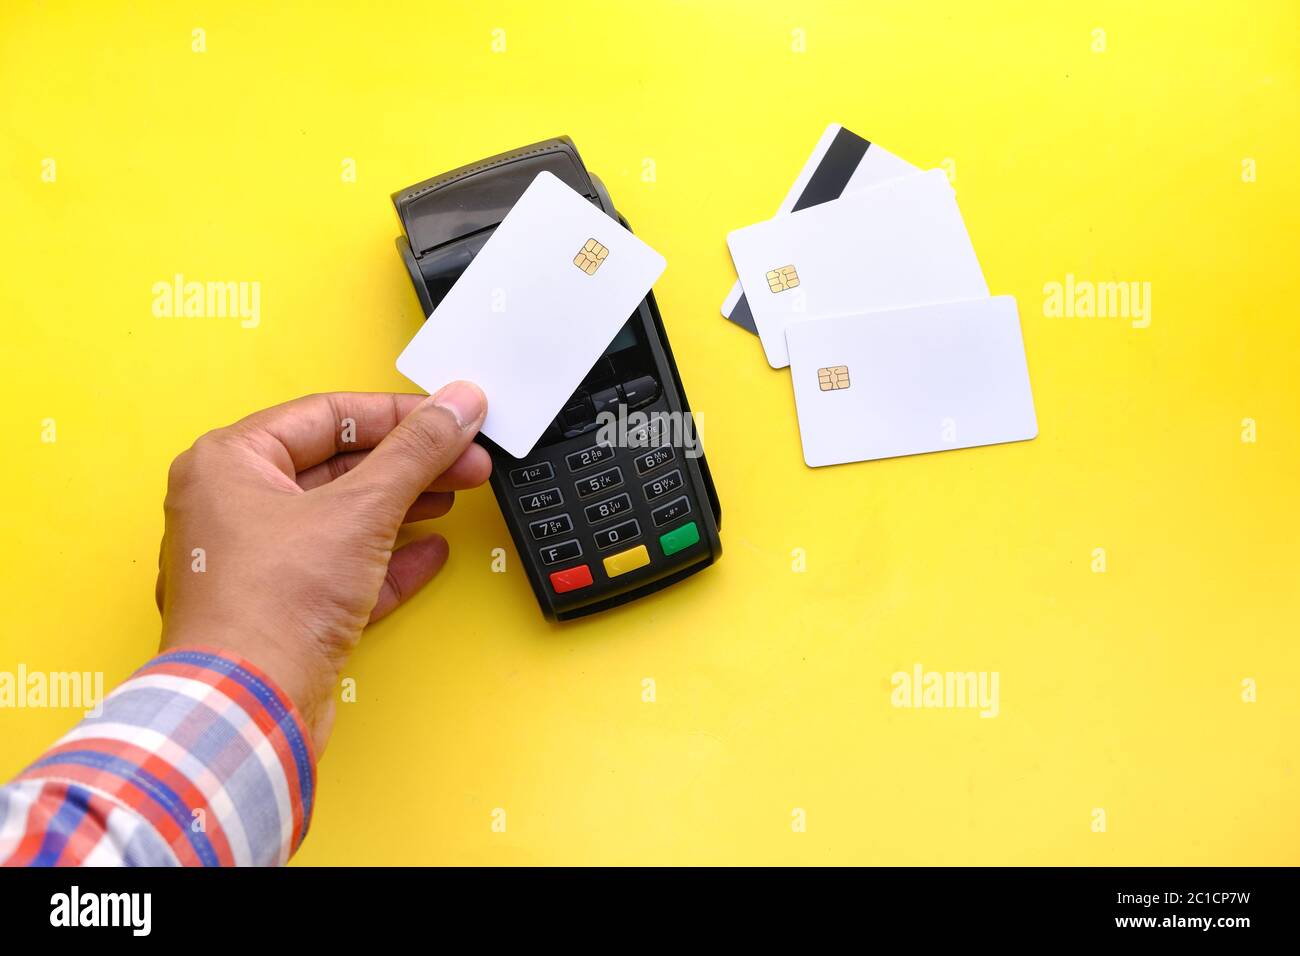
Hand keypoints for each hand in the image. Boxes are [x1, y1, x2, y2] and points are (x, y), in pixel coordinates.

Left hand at [155, 384, 489, 753]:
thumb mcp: (360, 509)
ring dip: (403, 506)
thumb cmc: (268, 608)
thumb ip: (416, 451)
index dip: (398, 414)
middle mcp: (232, 508)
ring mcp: (257, 563)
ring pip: (343, 518)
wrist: (250, 710)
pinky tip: (427, 553)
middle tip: (464, 460)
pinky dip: (387, 559)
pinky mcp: (282, 611)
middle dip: (409, 464)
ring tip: (452, 495)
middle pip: (338, 466)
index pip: (327, 415)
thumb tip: (455, 407)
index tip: (449, 416)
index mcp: (229, 464)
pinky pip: (343, 570)